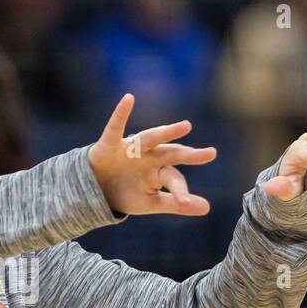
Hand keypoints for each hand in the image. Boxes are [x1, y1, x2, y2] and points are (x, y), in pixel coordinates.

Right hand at [87, 93, 216, 216]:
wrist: (95, 190)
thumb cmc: (127, 192)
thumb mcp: (151, 202)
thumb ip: (176, 203)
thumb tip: (208, 208)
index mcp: (159, 172)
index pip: (173, 179)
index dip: (179, 190)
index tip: (185, 202)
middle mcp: (149, 157)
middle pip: (171, 154)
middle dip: (189, 154)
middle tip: (211, 154)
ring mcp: (131, 149)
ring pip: (151, 139)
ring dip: (167, 132)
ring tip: (186, 127)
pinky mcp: (110, 143)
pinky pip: (115, 126)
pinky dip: (120, 112)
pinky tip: (128, 99)